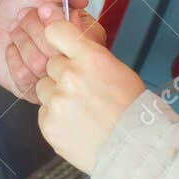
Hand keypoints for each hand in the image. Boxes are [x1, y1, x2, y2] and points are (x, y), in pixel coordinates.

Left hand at [5, 2, 105, 100]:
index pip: (81, 35)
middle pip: (59, 51)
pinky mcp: (34, 90)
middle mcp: (75, 60)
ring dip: (21, 40)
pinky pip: (24, 77)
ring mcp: (55, 78)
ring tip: (18, 31)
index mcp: (87, 34)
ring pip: (40, 64)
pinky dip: (12, 57)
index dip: (57, 21)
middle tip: (24, 16)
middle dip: (33, 27)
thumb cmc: (20, 4)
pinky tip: (14, 49)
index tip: (42, 8)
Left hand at [34, 21, 145, 172]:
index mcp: (90, 58)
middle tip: (83, 90)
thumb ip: (91, 57)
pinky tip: (76, 124)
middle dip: (62, 74)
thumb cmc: (132, 110)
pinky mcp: (48, 124)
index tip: (56, 40)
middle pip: (51, 64)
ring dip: (56, 96)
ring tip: (80, 110)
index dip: (56, 35)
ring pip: (44, 88)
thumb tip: (71, 45)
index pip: (56, 31)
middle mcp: (70, 77)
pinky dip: (56, 118)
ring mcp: (57, 102)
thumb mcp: (118, 70)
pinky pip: (43, 113)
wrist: (134, 147)